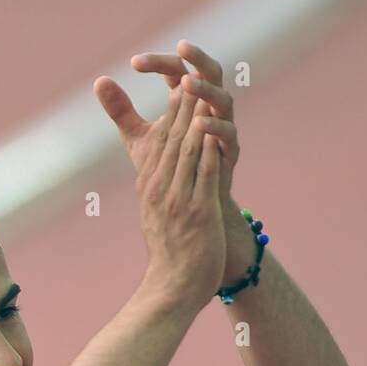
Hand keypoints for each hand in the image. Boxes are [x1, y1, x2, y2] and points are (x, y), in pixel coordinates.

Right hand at [94, 48, 225, 309]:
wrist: (173, 288)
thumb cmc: (169, 253)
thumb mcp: (154, 213)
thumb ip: (157, 186)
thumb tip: (154, 168)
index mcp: (149, 186)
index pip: (160, 142)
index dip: (171, 113)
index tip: (180, 88)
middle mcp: (160, 189)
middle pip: (172, 140)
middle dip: (182, 107)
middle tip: (190, 77)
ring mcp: (178, 200)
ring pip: (188, 152)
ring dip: (196, 120)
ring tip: (203, 94)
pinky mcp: (198, 213)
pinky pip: (205, 175)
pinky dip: (210, 151)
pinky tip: (217, 131)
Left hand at [129, 41, 238, 208]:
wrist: (187, 205)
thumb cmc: (166, 167)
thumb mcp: (139, 136)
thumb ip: (122, 110)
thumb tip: (98, 80)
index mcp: (187, 99)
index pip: (176, 69)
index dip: (157, 63)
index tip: (134, 63)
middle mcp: (208, 107)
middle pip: (209, 71)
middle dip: (197, 58)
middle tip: (182, 45)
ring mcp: (221, 128)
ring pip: (222, 99)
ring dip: (206, 89)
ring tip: (187, 83)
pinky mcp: (229, 152)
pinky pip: (228, 133)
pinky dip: (215, 127)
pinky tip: (200, 122)